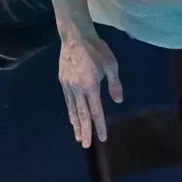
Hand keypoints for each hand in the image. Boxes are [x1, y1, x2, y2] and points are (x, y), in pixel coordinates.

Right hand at [58, 33, 122, 147]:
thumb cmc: (96, 48)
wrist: (75, 36)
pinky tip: (72, 119)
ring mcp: (68, 85)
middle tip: (85, 145)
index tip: (102, 138)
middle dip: (84, 131)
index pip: (96, 110)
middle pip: (82, 114)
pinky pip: (67, 101)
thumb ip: (115, 83)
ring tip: (78, 137)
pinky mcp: (62, 81)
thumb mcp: (111, 64)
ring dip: (76, 124)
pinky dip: (70, 112)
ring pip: (73, 109)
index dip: (99, 126)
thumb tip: (118, 101)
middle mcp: (77, 88)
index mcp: (90, 85)